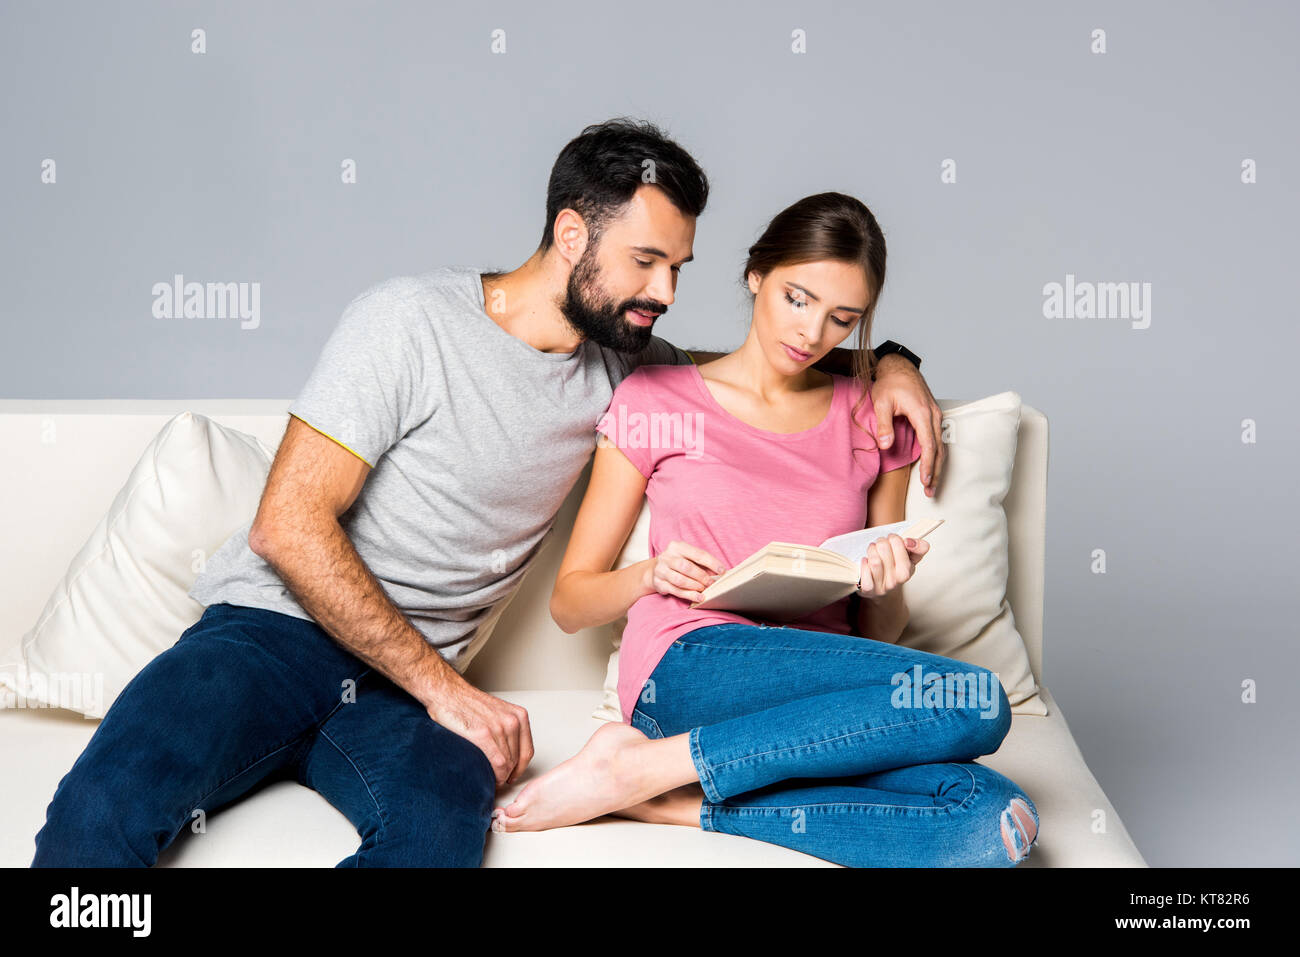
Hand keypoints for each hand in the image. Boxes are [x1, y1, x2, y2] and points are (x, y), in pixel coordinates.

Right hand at [426, 683, 533, 788]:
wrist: (446, 692)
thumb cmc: (467, 704)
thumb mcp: (497, 714)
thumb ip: (507, 731)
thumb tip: (508, 758)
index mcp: (519, 716)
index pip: (527, 752)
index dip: (519, 769)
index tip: (511, 776)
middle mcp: (512, 721)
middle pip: (516, 760)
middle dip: (506, 775)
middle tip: (495, 781)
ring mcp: (498, 728)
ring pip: (506, 764)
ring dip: (498, 777)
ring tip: (488, 780)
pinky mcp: (483, 735)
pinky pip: (496, 764)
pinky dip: (492, 775)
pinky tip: (484, 777)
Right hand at [644, 540, 726, 602]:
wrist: (655, 570)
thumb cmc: (678, 563)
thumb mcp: (688, 558)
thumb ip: (702, 564)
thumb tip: (720, 573)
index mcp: (677, 547)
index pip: (697, 554)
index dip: (711, 563)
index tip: (722, 571)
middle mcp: (666, 557)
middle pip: (686, 567)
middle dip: (702, 576)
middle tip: (712, 583)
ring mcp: (661, 570)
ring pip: (680, 580)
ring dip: (695, 586)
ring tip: (704, 590)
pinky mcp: (659, 583)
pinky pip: (675, 591)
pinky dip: (689, 595)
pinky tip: (698, 597)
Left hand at [856, 534, 929, 598]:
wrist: (887, 593)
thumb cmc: (898, 571)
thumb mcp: (912, 559)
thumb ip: (919, 547)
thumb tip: (908, 541)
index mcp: (907, 571)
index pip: (900, 544)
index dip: (894, 538)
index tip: (893, 540)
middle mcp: (896, 580)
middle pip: (884, 548)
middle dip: (881, 542)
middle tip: (881, 545)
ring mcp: (882, 586)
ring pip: (874, 561)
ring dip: (871, 551)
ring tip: (873, 551)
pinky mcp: (869, 590)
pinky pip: (864, 574)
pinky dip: (863, 564)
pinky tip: (866, 562)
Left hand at [871, 353, 944, 497]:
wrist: (898, 367)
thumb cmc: (889, 383)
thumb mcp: (881, 402)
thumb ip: (884, 425)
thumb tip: (885, 445)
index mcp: (922, 412)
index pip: (929, 444)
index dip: (929, 465)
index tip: (926, 481)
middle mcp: (933, 414)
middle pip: (939, 448)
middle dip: (936, 472)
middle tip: (930, 491)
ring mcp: (935, 415)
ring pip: (941, 445)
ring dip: (938, 465)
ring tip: (931, 484)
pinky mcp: (933, 416)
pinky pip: (937, 438)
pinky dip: (936, 454)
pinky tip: (931, 466)